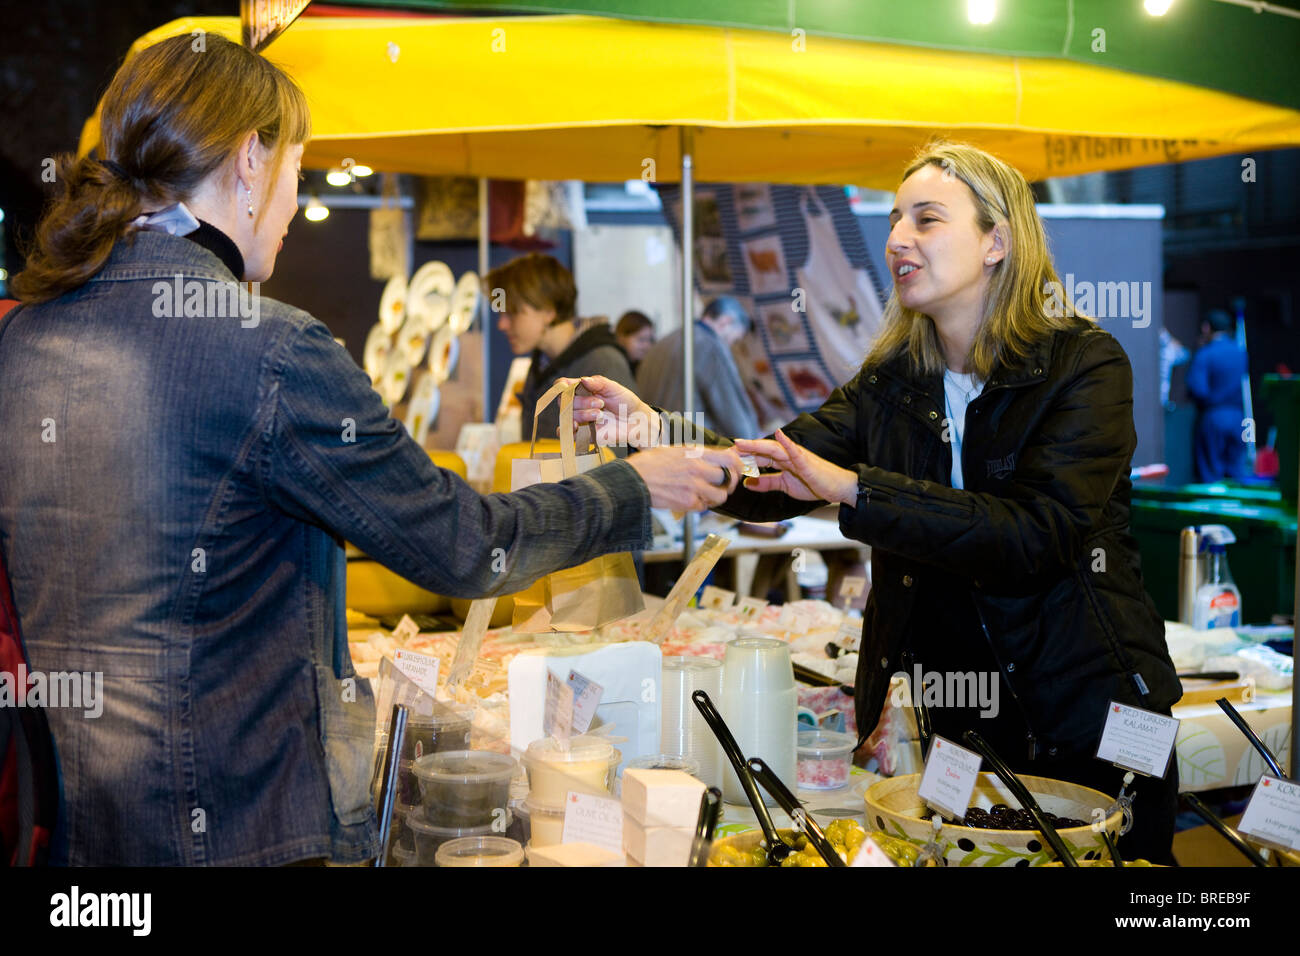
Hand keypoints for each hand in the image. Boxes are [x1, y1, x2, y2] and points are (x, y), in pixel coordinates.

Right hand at [564, 375, 658, 448]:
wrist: (636, 421)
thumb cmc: (624, 402)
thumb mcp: (614, 388)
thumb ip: (598, 383)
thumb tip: (583, 380)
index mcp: (582, 390)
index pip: (563, 385)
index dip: (562, 386)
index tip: (570, 386)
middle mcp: (578, 404)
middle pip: (564, 402)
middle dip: (580, 402)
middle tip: (600, 403)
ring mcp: (580, 420)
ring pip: (566, 418)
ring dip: (581, 415)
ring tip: (600, 415)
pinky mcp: (583, 434)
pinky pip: (568, 435)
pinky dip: (569, 431)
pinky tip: (578, 427)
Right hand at [627, 445, 742, 511]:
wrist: (631, 480)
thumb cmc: (648, 464)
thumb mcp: (674, 449)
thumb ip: (696, 453)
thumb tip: (714, 456)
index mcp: (695, 453)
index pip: (730, 458)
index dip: (739, 466)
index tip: (738, 471)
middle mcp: (698, 468)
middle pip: (728, 479)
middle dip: (727, 485)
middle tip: (722, 487)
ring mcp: (693, 486)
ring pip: (720, 496)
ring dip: (715, 497)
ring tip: (705, 495)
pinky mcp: (687, 502)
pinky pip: (703, 506)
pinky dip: (699, 505)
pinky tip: (689, 500)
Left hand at [732, 430, 858, 504]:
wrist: (837, 488)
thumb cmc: (815, 484)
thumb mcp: (786, 486)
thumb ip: (768, 483)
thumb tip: (748, 482)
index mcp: (782, 461)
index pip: (759, 456)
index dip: (744, 456)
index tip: (727, 456)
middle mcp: (787, 455)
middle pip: (763, 450)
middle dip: (745, 449)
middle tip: (728, 449)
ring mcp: (797, 456)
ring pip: (774, 448)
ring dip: (757, 445)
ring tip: (742, 443)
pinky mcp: (807, 461)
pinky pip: (795, 450)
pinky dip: (786, 442)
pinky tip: (778, 434)